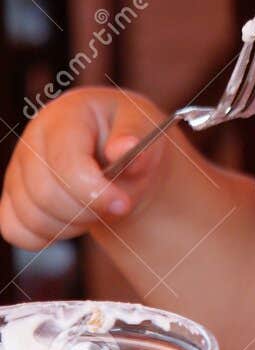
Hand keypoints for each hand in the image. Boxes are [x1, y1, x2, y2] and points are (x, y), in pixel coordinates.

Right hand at [0, 88, 169, 252]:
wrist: (121, 158)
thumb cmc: (131, 140)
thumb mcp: (145, 130)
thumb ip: (136, 138)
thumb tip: (124, 148)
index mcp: (66, 114)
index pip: (65, 162)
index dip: (94, 191)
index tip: (123, 203)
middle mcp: (33, 138)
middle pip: (45, 194)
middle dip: (86, 210)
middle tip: (114, 204)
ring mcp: (18, 168)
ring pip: (30, 216)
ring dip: (71, 225)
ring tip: (96, 207)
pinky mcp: (11, 195)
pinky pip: (14, 230)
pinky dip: (46, 236)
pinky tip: (73, 219)